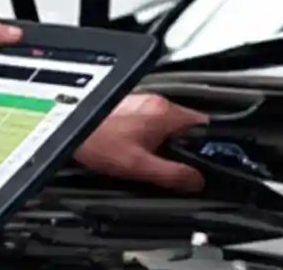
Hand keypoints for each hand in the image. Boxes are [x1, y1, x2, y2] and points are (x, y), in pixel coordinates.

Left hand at [73, 93, 207, 191]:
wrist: (71, 129)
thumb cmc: (98, 141)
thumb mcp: (140, 166)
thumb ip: (173, 174)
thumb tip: (195, 181)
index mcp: (164, 113)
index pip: (204, 124)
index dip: (211, 143)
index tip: (211, 158)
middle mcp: (154, 102)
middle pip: (187, 124)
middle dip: (187, 144)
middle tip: (182, 164)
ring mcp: (141, 102)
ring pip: (168, 122)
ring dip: (168, 139)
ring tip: (156, 157)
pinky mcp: (129, 106)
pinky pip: (151, 120)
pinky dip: (152, 134)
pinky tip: (139, 146)